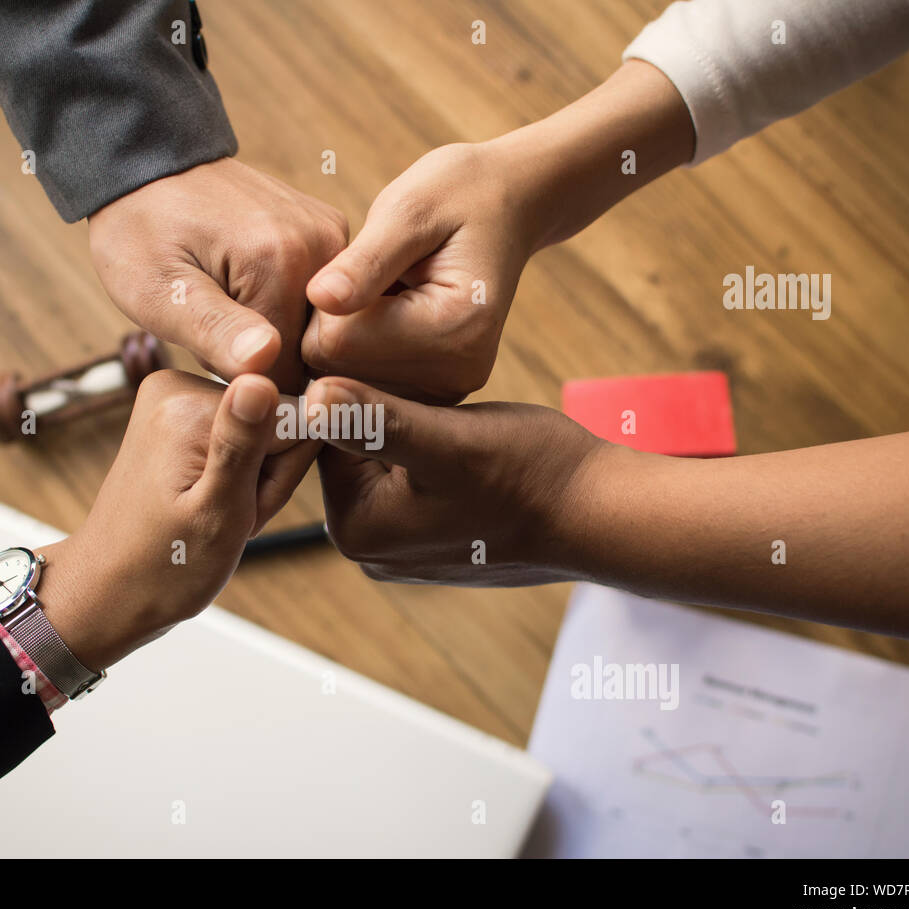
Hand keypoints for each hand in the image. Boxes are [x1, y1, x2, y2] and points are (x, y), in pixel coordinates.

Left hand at [38, 371, 319, 668]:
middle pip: (278, 420)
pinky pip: (241, 433)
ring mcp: (176, 397)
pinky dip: (236, 474)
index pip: (294, 419)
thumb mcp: (215, 514)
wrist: (109, 587)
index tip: (243, 509)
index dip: (281, 476)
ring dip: (252, 481)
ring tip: (213, 515)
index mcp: (187, 406)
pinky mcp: (178, 413)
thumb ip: (242, 444)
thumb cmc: (163, 567)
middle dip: (266, 478)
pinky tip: (207, 501)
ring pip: (264, 429)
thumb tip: (259, 379)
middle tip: (226, 518)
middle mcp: (178, 386)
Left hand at [89, 157, 347, 392]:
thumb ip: (213, 330)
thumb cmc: (140, 233)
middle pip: (313, 351)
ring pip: (321, 328)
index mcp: (282, 262)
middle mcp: (323, 244)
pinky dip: (290, 308)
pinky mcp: (332, 232)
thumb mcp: (156, 290)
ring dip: (279, 333)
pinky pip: (323, 300)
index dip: (248, 383)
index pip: (291, 373)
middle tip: (215, 326)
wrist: (151, 166)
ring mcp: (333, 234)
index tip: (210, 357)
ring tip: (229, 304)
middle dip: (267, 358)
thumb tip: (264, 361)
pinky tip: (249, 291)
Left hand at [302, 61, 693, 403]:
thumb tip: (320, 298)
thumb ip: (365, 259)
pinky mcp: (433, 395)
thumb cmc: (459, 195)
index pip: (335, 342)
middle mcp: (455, 377)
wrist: (511, 206)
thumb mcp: (411, 208)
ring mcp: (446, 391)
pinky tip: (387, 313)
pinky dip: (361, 348)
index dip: (325, 300)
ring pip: (344, 379)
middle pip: (338, 369)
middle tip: (372, 274)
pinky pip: (362, 382)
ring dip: (347, 334)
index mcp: (454, 332)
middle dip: (334, 321)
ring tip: (386, 292)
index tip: (355, 262)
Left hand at [306, 376, 602, 585]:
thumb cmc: (531, 474)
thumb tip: (308, 399)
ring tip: (450, 404)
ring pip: (384, 457)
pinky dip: (431, 446)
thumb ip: (375, 420)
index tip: (389, 360)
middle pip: (351, 449)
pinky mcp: (433, 535)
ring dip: (409, 422)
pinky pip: (412, 476)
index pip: (323, 437)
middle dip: (383, 408)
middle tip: (429, 382)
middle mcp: (370, 548)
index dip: (354, 388)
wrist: (600, 512)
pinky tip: (466, 430)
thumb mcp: (447, 439)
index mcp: (356, 529)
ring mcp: (402, 545)